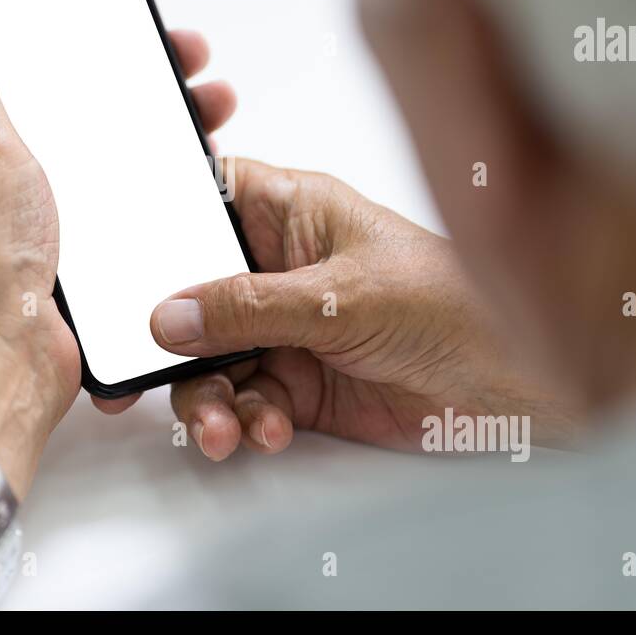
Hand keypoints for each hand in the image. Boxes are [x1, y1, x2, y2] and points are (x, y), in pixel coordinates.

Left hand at [0, 0, 236, 495]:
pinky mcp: (75, 247)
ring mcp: (37, 208)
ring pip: (105, 141)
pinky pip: (122, 194)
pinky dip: (159, 172)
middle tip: (179, 46)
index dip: (41, 2)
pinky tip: (196, 165)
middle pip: (69, 90)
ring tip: (210, 103)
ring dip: (156, 115)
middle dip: (126, 60)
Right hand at [144, 158, 580, 460]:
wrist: (520, 387)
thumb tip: (169, 314)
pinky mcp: (301, 384)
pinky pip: (245, 401)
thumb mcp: (341, 296)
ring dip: (206, 397)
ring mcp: (288, 328)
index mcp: (293, 211)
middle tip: (143, 378)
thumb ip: (248, 307)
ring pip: (211, 359)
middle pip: (192, 296)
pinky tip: (266, 430)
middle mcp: (281, 267)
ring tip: (221, 427)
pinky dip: (246, 421)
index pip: (203, 203)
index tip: (114, 268)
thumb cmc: (457, 302)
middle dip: (169, 340)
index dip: (156, 227)